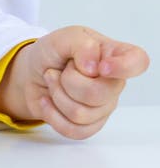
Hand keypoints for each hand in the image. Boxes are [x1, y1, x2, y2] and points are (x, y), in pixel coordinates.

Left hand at [0, 26, 149, 139]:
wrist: (30, 73)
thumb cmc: (51, 53)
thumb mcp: (61, 38)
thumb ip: (80, 44)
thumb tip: (94, 66)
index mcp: (112, 54)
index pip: (138, 61)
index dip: (124, 67)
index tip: (100, 67)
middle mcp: (113, 82)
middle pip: (98, 94)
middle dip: (68, 81)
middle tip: (61, 69)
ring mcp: (103, 105)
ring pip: (81, 114)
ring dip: (57, 94)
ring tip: (53, 80)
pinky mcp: (90, 124)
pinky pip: (74, 130)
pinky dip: (52, 114)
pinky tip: (47, 100)